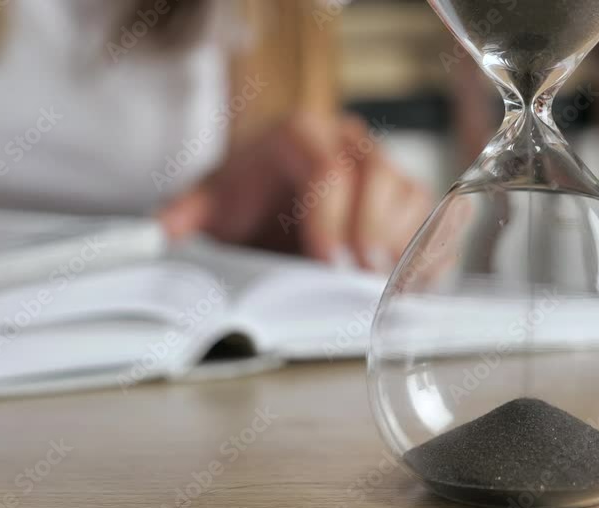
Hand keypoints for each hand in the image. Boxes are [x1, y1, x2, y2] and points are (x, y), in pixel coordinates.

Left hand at [160, 114, 432, 270]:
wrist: (276, 186)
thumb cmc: (250, 193)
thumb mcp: (214, 199)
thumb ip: (188, 212)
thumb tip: (162, 231)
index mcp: (302, 134)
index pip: (327, 167)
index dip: (331, 215)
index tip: (325, 259)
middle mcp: (349, 142)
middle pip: (379, 175)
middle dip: (372, 228)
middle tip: (363, 273)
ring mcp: (383, 168)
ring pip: (411, 192)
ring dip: (405, 240)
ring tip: (387, 282)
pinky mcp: (407, 197)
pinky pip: (436, 214)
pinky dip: (432, 248)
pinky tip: (414, 281)